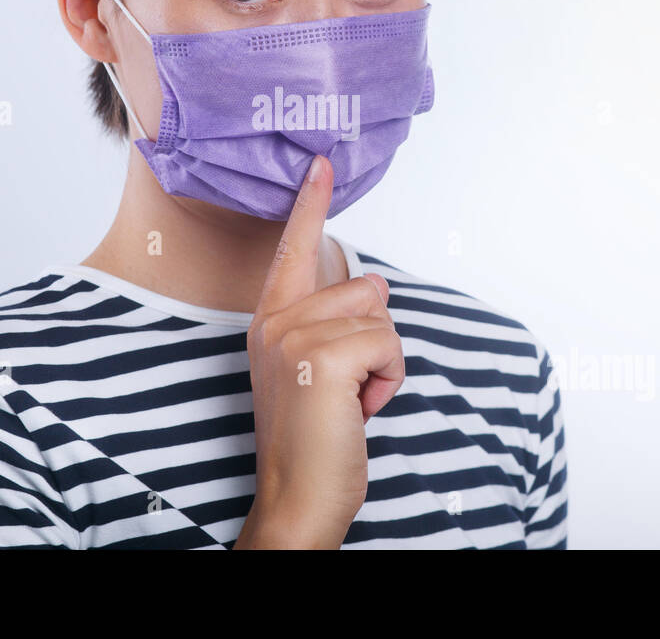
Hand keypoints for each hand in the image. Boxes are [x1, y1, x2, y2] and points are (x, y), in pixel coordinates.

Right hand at [234, 155, 404, 548]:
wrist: (296, 498)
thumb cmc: (312, 438)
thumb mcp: (312, 370)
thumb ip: (330, 323)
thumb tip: (373, 285)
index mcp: (271, 319)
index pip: (292, 249)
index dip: (310, 203)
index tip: (321, 162)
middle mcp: (275, 320)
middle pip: (365, 287)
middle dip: (375, 338)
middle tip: (346, 387)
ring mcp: (294, 336)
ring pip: (380, 315)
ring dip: (384, 362)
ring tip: (351, 399)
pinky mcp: (321, 357)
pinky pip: (388, 342)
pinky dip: (389, 380)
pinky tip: (359, 409)